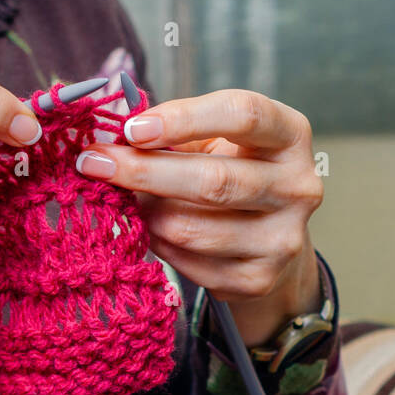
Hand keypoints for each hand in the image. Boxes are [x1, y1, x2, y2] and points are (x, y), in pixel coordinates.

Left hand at [75, 89, 323, 346]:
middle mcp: (299, 187)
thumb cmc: (233, 173)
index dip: (184, 118)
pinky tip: (154, 232)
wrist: (270, 239)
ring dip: (148, 214)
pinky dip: (160, 245)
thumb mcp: (216, 141)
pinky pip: (189, 263)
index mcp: (290, 136)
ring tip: (132, 202)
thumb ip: (173, 133)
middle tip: (95, 164)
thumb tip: (109, 137)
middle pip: (213, 180)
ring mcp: (283, 239)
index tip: (131, 128)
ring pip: (192, 228)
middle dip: (144, 172)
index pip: (243, 115)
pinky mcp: (259, 279)